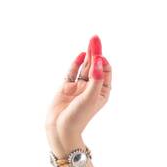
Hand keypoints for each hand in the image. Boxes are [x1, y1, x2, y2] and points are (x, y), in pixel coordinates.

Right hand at [44, 34, 111, 150]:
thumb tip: (99, 61)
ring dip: (88, 55)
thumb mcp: (90, 98)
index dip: (103, 62)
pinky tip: (81, 54)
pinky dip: (76, 63)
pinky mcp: (66, 87)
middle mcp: (91, 88)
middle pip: (95, 66)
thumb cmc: (78, 116)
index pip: (105, 72)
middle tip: (95, 38)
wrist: (60, 129)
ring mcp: (78, 87)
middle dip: (96, 52)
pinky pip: (72, 72)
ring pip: (84, 67)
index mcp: (102, 93)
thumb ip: (95, 79)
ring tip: (91, 41)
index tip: (99, 57)